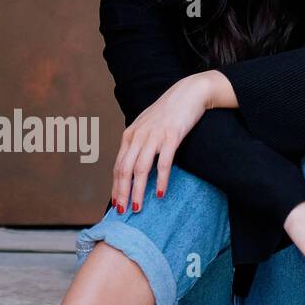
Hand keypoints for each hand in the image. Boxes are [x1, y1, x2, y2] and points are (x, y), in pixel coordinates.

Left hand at [111, 73, 210, 212]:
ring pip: (140, 169)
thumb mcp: (146, 127)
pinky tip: (159, 193)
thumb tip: (133, 167)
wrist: (188, 93)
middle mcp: (138, 136)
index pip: (118, 166)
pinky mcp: (171, 136)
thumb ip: (138, 144)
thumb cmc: (168, 112)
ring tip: (137, 207)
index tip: (115, 204)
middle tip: (122, 211)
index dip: (115, 187)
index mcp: (130, 135)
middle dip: (122, 193)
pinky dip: (160, 179)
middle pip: (124, 170)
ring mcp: (154, 136)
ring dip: (137, 190)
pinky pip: (163, 162)